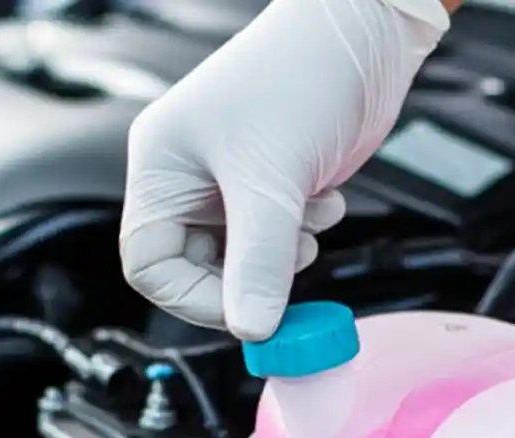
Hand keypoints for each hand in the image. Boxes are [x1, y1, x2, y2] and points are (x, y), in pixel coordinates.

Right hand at [119, 0, 447, 339]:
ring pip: (243, 256)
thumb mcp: (273, 180)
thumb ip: (259, 261)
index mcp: (159, 167)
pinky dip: (303, 230)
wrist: (364, 32)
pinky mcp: (271, 181)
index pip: (150, 265)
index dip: (196, 298)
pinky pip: (277, 235)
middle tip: (286, 265)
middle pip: (197, 266)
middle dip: (249, 275)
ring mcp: (230, 179)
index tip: (247, 308)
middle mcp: (187, 175)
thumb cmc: (301, 75)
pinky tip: (322, 199)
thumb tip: (251, 328)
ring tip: (307, 219)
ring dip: (283, 254)